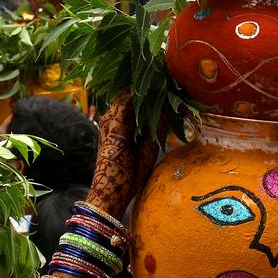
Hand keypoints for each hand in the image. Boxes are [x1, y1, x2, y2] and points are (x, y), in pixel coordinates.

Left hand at [86, 92, 160, 218]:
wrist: (109, 192)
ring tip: (161, 101)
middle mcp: (109, 119)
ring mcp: (106, 124)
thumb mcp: (148, 151)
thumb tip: (171, 108)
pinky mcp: (108, 131)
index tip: (165, 84)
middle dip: (144, 92)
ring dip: (140, 102)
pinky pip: (122, 113)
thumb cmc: (128, 175)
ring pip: (124, 103)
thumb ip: (158, 127)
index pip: (131, 95)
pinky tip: (150, 114)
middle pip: (127, 96)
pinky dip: (135, 111)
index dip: (148, 88)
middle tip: (166, 92)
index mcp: (117, 122)